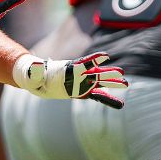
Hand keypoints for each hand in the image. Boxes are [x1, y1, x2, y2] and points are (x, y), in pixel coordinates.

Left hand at [13, 52, 127, 107]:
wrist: (40, 81)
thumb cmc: (36, 76)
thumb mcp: (34, 73)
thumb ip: (36, 70)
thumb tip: (34, 66)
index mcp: (69, 68)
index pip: (83, 62)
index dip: (93, 59)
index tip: (104, 55)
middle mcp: (79, 74)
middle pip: (96, 73)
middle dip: (108, 73)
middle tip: (121, 73)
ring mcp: (83, 83)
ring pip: (100, 83)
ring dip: (112, 83)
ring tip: (126, 83)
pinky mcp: (83, 92)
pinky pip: (98, 96)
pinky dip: (108, 99)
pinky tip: (120, 104)